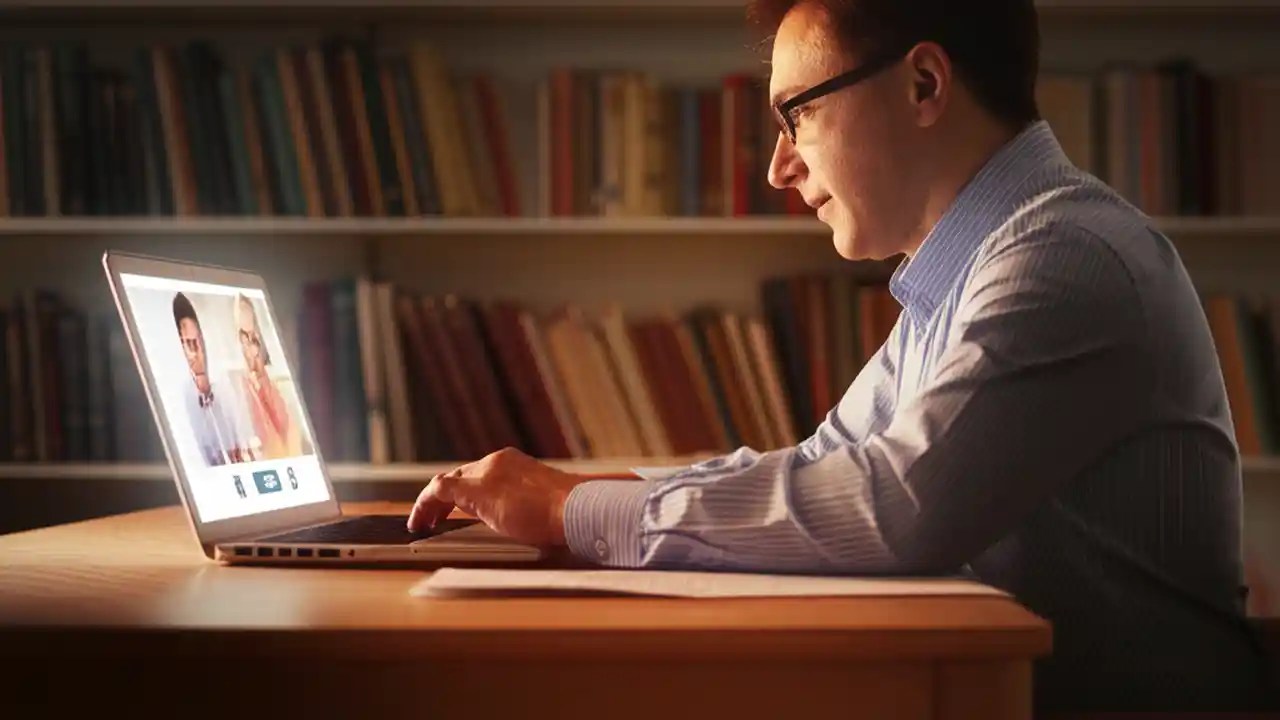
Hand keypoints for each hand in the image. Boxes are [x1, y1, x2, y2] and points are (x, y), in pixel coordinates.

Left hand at [407, 448, 588, 546]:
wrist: (575, 508)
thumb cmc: (569, 512)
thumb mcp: (542, 504)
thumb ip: (523, 505)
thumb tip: (520, 521)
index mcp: (515, 463)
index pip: (481, 472)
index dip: (466, 491)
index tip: (462, 508)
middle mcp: (497, 461)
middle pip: (461, 476)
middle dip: (447, 498)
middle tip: (436, 517)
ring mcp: (485, 473)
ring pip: (447, 483)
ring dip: (433, 503)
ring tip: (424, 522)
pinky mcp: (475, 490)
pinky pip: (438, 491)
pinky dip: (424, 505)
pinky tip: (419, 522)